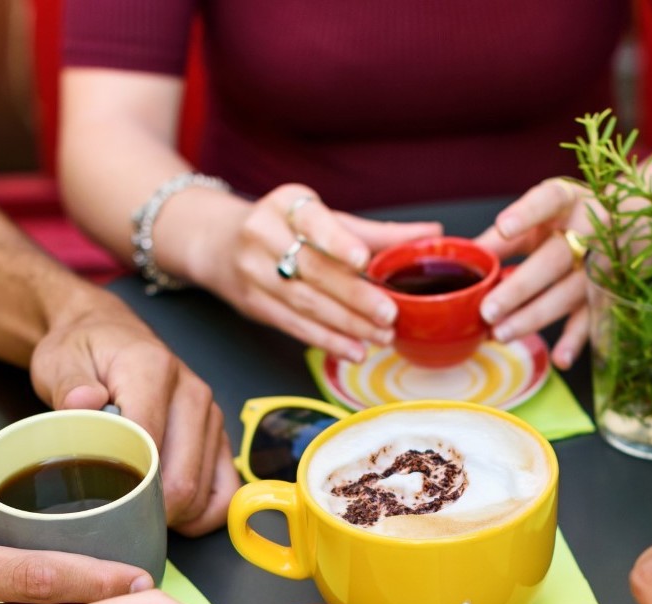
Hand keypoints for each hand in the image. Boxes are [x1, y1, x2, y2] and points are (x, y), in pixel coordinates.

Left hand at [28, 293, 239, 535]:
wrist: (107, 333)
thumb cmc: (84, 350)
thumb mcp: (60, 359)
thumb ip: (69, 383)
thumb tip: (84, 403)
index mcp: (153, 369)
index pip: (150, 442)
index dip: (127, 485)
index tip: (101, 507)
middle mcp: (192, 393)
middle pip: (183, 477)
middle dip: (151, 512)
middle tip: (116, 522)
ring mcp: (210, 415)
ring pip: (205, 489)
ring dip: (175, 515)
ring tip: (140, 516)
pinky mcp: (218, 434)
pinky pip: (226, 488)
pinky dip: (203, 512)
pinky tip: (176, 517)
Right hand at [198, 183, 442, 361]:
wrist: (219, 243)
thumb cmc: (285, 228)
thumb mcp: (325, 220)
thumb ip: (377, 233)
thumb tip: (433, 233)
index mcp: (287, 204)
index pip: (315, 224)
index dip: (339, 242)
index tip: (365, 259)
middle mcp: (264, 234)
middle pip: (313, 270)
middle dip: (354, 296)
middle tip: (389, 315)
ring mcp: (253, 271)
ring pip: (304, 302)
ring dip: (346, 325)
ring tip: (381, 337)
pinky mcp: (252, 304)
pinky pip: (293, 325)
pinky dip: (326, 340)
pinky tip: (353, 350)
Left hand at [476, 178, 594, 368]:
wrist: (630, 225)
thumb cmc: (569, 220)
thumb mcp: (539, 218)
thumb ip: (503, 238)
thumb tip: (464, 258)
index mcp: (568, 202)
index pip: (548, 201)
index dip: (526, 214)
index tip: (503, 228)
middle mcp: (590, 231)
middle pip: (553, 260)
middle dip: (519, 288)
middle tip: (488, 310)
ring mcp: (602, 264)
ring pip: (568, 292)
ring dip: (535, 316)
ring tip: (502, 334)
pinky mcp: (607, 292)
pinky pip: (591, 318)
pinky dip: (576, 340)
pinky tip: (559, 358)